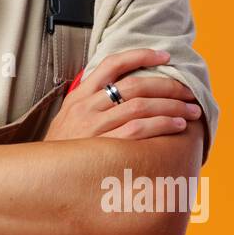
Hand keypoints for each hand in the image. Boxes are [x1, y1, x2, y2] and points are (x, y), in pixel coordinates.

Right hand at [44, 48, 201, 140]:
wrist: (41, 178)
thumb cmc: (61, 151)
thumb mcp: (67, 120)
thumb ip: (89, 104)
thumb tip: (119, 93)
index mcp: (79, 97)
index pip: (112, 64)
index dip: (140, 55)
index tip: (164, 56)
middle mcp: (86, 107)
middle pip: (134, 85)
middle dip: (167, 86)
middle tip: (189, 91)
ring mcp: (94, 126)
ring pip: (140, 106)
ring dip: (172, 106)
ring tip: (191, 110)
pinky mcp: (102, 147)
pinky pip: (138, 130)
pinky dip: (162, 124)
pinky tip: (178, 125)